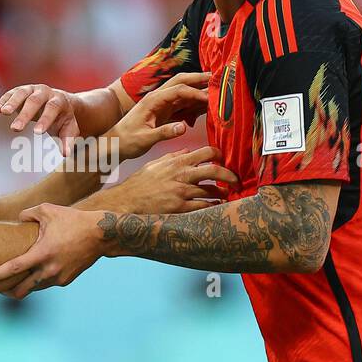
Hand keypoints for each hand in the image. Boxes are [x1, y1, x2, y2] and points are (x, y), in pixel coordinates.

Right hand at [0, 84, 79, 152]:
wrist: (60, 102)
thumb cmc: (63, 119)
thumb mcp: (69, 129)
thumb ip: (67, 140)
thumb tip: (65, 154)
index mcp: (59, 101)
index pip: (52, 108)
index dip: (45, 120)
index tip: (37, 133)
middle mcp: (45, 92)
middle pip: (35, 101)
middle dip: (25, 114)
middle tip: (15, 129)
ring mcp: (32, 89)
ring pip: (21, 93)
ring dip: (11, 102)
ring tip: (2, 112)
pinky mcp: (21, 90)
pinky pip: (11, 93)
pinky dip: (4, 100)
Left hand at [0, 203, 102, 298]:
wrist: (100, 235)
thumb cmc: (73, 220)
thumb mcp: (47, 210)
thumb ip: (27, 215)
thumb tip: (16, 220)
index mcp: (41, 254)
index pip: (12, 269)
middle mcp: (49, 270)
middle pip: (20, 290)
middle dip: (7, 290)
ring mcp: (58, 278)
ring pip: (34, 288)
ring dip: (23, 285)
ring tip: (15, 279)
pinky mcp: (66, 280)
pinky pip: (46, 284)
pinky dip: (38, 280)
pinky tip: (36, 272)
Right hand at [103, 145, 236, 213]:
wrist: (126, 203)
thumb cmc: (139, 184)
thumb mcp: (154, 165)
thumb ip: (173, 157)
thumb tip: (188, 152)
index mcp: (177, 163)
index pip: (206, 153)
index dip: (219, 156)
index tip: (224, 160)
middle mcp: (182, 176)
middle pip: (215, 171)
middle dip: (230, 176)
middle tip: (236, 181)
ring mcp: (182, 193)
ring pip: (212, 191)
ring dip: (222, 194)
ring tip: (226, 196)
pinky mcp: (180, 208)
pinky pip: (203, 207)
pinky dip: (212, 207)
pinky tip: (216, 207)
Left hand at [107, 72, 210, 162]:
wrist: (115, 144)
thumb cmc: (126, 141)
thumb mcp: (145, 139)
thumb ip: (164, 133)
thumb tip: (183, 128)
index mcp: (152, 100)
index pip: (178, 90)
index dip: (195, 93)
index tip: (210, 99)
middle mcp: (157, 98)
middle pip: (181, 81)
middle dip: (199, 79)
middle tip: (217, 79)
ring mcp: (161, 103)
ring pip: (183, 91)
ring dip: (198, 90)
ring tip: (215, 92)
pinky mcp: (164, 111)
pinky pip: (182, 104)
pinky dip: (194, 104)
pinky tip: (203, 110)